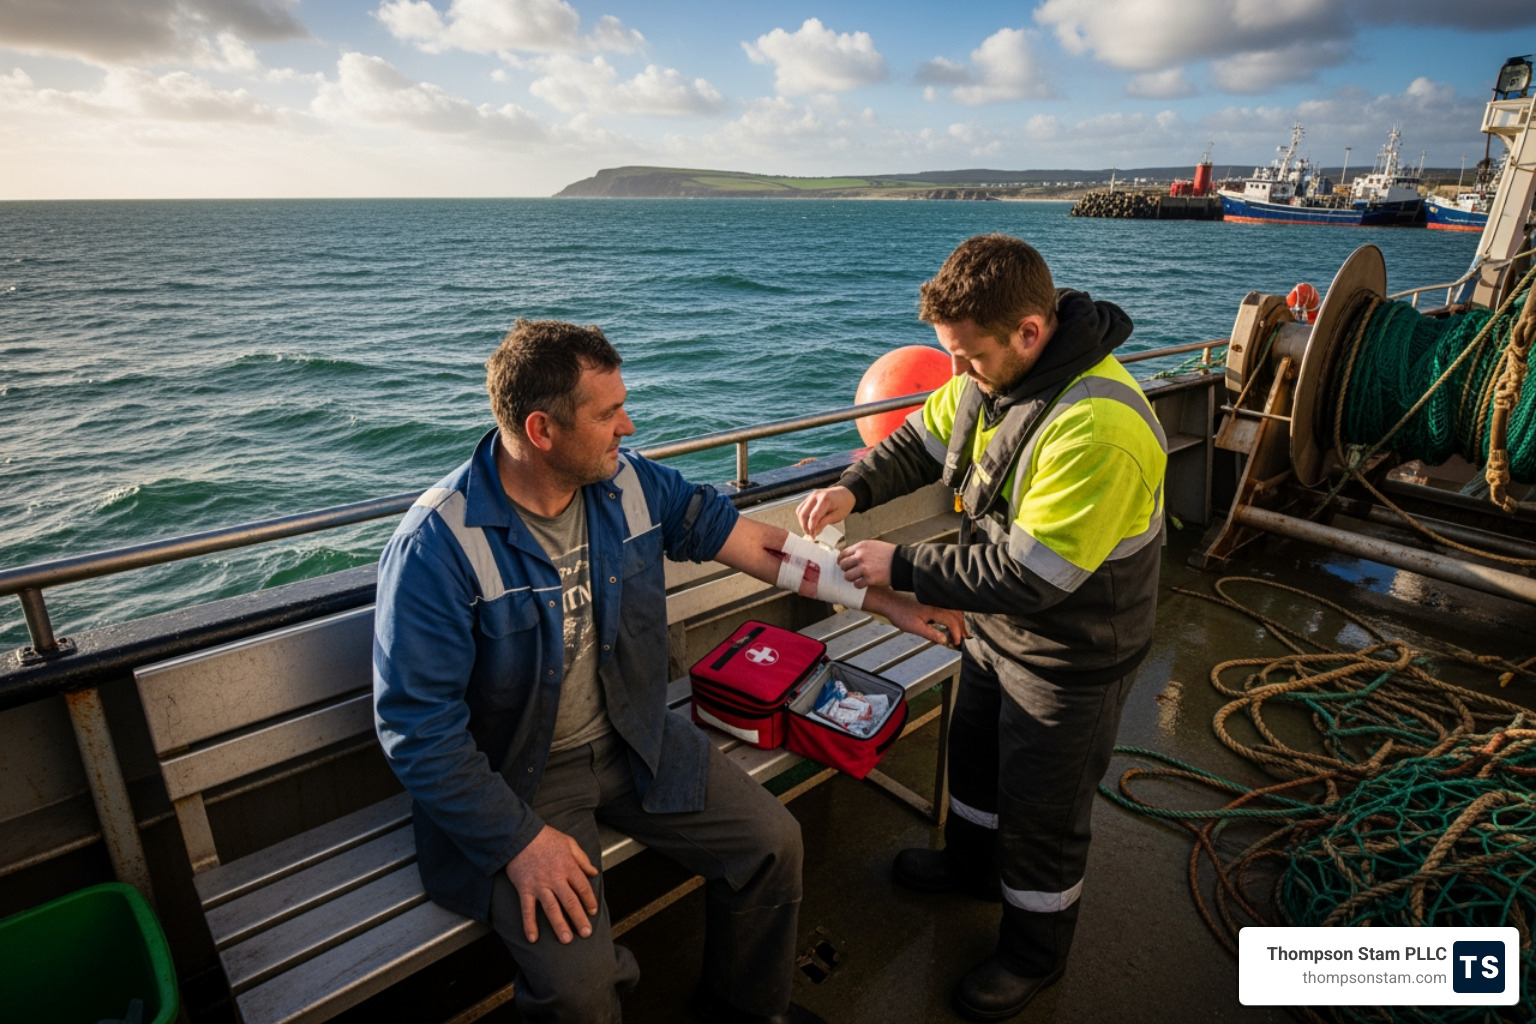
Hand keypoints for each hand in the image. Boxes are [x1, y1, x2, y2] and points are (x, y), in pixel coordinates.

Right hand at [504, 825, 598, 942]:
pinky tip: (533, 938)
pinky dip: (529, 924)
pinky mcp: (525, 888)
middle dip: (579, 919)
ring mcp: (540, 885)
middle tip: (586, 933)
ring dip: (560, 925)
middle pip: (570, 902)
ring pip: (552, 909)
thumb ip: (582, 859)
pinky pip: (527, 909)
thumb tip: (594, 872)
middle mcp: (556, 878)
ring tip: (566, 940)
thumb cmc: (545, 837)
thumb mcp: (569, 843)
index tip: (592, 911)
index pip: (583, 888)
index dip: (589, 901)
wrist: (519, 834)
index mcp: (568, 866)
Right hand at [796, 486, 855, 538]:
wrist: (845, 493)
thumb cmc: (843, 504)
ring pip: (800, 511)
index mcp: (825, 500)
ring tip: (809, 529)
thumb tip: (815, 531)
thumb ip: (825, 522)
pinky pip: (801, 508)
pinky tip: (809, 522)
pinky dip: (803, 516)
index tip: (813, 536)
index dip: (812, 528)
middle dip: (804, 526)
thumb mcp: (837, 516)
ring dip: (802, 522)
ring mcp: (811, 496)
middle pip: (803, 513)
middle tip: (810, 534)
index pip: (814, 516)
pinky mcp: (809, 498)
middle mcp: (815, 496)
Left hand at [837, 540, 894, 588]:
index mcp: (861, 546)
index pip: (843, 554)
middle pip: (843, 565)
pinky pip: (856, 584)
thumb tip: (850, 556)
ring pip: (847, 576)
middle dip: (846, 570)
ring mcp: (864, 568)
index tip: (842, 564)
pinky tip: (864, 583)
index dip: (841, 560)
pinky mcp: (869, 579)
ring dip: (852, 578)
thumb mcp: (874, 545)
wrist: (902, 562)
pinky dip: (859, 585)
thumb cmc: (889, 554)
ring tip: (858, 578)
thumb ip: (861, 550)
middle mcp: (861, 556)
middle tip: (851, 572)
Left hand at [871, 591, 966, 646]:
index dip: (957, 633)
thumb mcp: (915, 628)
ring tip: (961, 631)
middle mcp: (937, 603)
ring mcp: (935, 600)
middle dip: (962, 627)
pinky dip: (954, 614)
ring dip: (959, 620)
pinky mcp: (932, 600)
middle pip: (956, 614)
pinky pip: (948, 606)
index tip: (958, 642)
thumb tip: (944, 640)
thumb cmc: (900, 613)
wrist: (890, 602)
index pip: (952, 622)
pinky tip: (953, 620)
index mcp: (934, 609)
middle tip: (965, 638)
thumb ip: (931, 634)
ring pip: (954, 609)